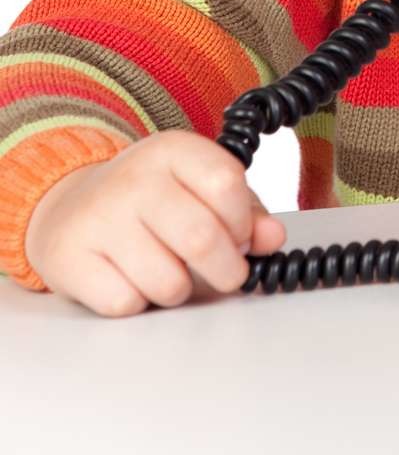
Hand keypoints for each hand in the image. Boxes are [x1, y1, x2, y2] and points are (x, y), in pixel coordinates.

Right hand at [23, 128, 287, 316]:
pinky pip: (127, 304)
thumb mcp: (199, 188)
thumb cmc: (152, 201)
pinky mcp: (71, 259)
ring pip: (168, 282)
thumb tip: (273, 238)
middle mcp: (134, 178)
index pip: (226, 184)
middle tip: (227, 274)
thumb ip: (245, 211)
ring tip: (169, 271)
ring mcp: (100, 219)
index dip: (244, 222)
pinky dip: (139, 302)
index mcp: (172, 150)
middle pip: (201, 238)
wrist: (70, 208)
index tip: (240, 235)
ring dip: (180, 290)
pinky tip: (131, 279)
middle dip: (227, 270)